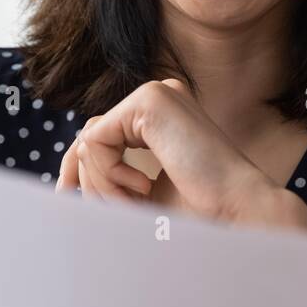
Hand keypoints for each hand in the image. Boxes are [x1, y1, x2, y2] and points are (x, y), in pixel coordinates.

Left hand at [53, 79, 280, 223]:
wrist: (238, 211)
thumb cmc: (199, 212)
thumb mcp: (145, 191)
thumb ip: (113, 171)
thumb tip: (72, 160)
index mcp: (162, 115)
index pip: (103, 134)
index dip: (82, 169)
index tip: (68, 197)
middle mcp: (159, 96)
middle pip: (92, 135)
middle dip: (90, 180)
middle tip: (118, 210)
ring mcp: (155, 93)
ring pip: (91, 140)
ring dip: (102, 183)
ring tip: (136, 202)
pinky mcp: (148, 100)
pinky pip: (95, 140)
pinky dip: (107, 172)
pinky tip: (142, 187)